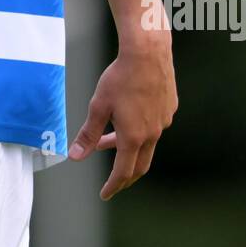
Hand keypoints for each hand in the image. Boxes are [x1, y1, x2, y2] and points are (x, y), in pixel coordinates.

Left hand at [67, 36, 177, 199]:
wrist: (148, 53)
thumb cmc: (120, 77)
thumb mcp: (98, 106)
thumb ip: (88, 134)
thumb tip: (76, 156)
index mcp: (134, 137)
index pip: (123, 172)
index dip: (113, 185)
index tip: (105, 193)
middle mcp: (152, 133)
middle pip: (140, 165)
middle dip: (125, 176)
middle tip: (114, 182)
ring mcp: (163, 120)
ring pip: (147, 144)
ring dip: (128, 148)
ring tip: (108, 141)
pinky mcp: (169, 107)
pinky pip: (155, 126)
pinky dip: (140, 131)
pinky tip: (130, 117)